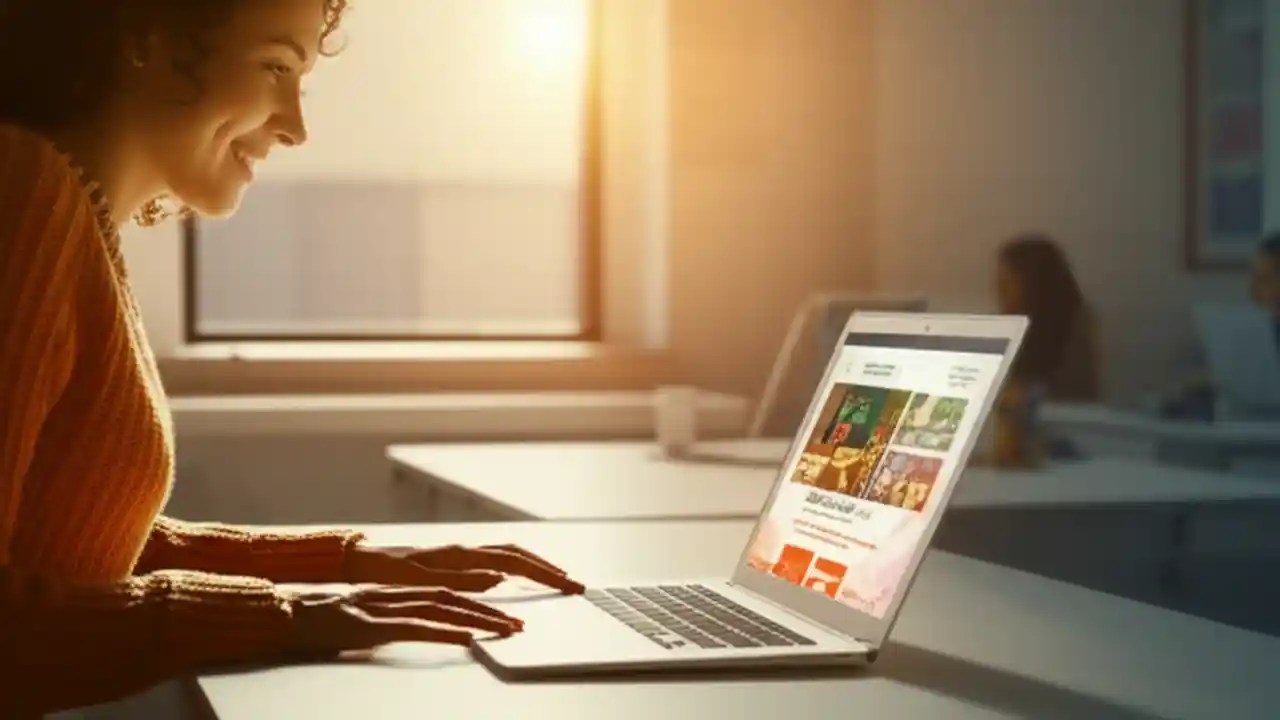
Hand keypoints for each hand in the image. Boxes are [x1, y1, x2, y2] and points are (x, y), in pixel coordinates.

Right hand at [290, 584, 523, 653]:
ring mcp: (379, 607)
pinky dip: (444, 631)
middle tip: (519, 626)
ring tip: (506, 631)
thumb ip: (389, 624)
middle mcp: (390, 594)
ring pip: (440, 607)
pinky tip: (466, 638)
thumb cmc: (314, 625)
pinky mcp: (368, 625)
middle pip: (450, 596)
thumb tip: (415, 633)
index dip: (477, 601)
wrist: (277, 618)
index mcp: (390, 593)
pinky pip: (414, 627)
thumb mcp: (361, 624)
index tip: (504, 615)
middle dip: (488, 610)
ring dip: (478, 619)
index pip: (443, 593)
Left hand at [345, 543, 584, 593]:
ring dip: (534, 565)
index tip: (567, 584)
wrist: (361, 561)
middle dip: (548, 568)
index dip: (544, 573)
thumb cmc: (387, 572)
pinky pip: (495, 559)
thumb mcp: (423, 580)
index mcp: (462, 553)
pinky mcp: (453, 559)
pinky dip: (515, 566)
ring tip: (555, 577)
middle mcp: (465, 549)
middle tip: (573, 583)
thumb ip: (463, 579)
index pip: (515, 561)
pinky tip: (517, 576)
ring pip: (508, 554)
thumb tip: (500, 577)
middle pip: (518, 554)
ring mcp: (460, 553)